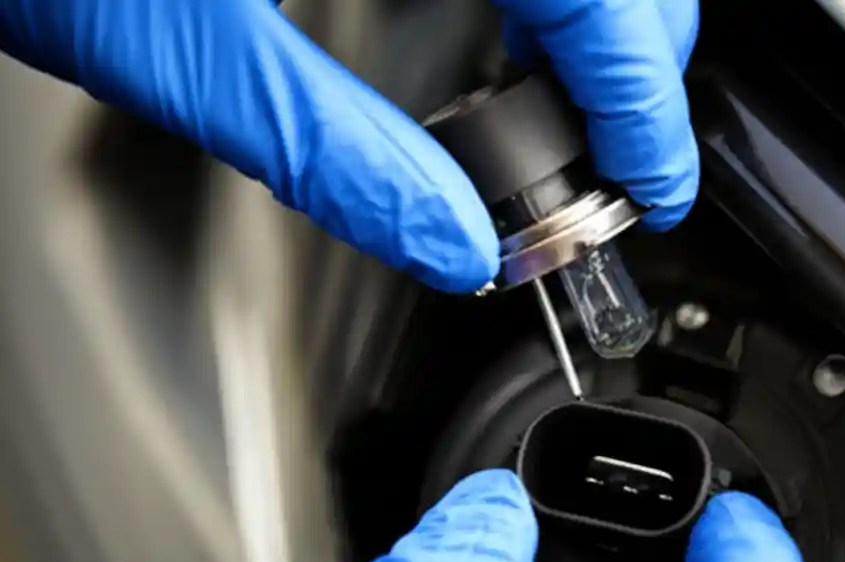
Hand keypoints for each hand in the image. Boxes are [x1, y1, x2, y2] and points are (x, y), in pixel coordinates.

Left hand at [0, 0, 698, 292]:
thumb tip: (444, 237)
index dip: (646, 97)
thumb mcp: (178, 40)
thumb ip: (328, 145)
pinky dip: (545, 0)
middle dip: (638, 69)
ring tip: (578, 122)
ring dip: (601, 32)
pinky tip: (521, 46)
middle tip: (611, 173)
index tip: (649, 188)